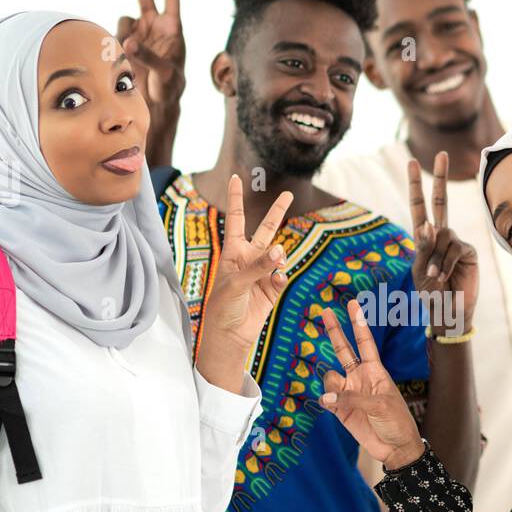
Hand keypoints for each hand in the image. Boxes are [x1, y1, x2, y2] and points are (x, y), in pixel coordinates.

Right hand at [118, 0, 186, 123]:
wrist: (156, 102)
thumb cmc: (170, 87)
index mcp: (172, 27)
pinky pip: (115, 36)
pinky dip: (116, 46)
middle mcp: (154, 25)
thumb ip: (148, 56)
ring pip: (123, 20)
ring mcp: (139, 32)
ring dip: (123, 34)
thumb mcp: (165, 73)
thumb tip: (128, 40)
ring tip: (130, 57)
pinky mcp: (124, 42)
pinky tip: (124, 62)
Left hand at [196, 175, 292, 388]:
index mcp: (233, 251)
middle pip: (266, 230)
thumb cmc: (223, 305)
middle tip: (288, 195)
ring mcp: (262, 273)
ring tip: (277, 260)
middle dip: (276, 213)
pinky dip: (280, 276)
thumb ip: (259, 265)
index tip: (236, 177)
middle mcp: (249, 258)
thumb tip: (281, 251)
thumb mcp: (236, 282)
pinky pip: (283, 275)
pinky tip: (275, 281)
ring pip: (279, 254)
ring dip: (279, 256)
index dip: (236, 198)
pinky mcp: (273, 288)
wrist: (230, 334)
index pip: (236, 219)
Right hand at [318, 299, 423, 467]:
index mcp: (375, 371)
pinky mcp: (340, 410)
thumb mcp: (380, 406)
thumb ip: (352, 398)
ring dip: (331, 385)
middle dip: (334, 331)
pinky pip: (326, 398)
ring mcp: (349, 392)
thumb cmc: (396, 422)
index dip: (358, 324)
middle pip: (343, 349)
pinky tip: (330, 404)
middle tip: (324, 311)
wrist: (395, 448)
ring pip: (329, 377)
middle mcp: (359, 377)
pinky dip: (326, 400)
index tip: (352, 304)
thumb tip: (326, 398)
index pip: (364, 342)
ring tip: (338, 398)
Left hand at [408, 152, 477, 335]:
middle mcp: (441, 235)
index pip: (419, 206)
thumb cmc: (430, 292)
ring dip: (436, 257)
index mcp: (425, 237)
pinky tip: (445, 276)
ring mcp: (456, 242)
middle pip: (440, 200)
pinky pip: (454, 248)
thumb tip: (428, 225)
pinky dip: (446, 264)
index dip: (416, 184)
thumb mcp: (419, 270)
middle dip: (439, 177)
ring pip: (443, 234)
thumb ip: (422, 248)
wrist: (448, 312)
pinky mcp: (469, 251)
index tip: (413, 162)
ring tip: (435, 277)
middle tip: (442, 154)